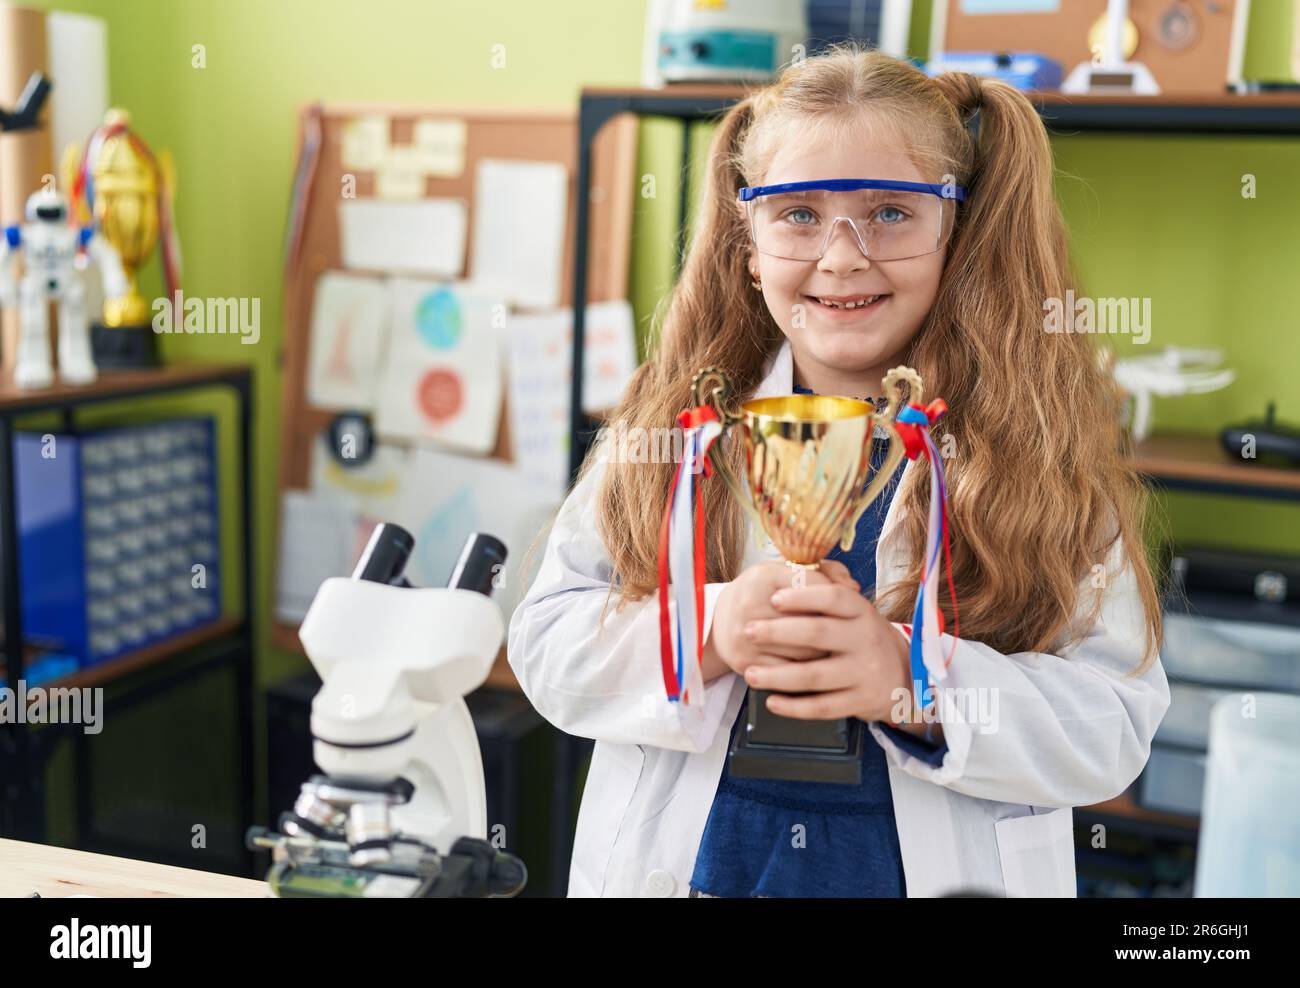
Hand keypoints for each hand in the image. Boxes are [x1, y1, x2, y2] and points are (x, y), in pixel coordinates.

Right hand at [707, 559, 859, 677]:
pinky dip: (806, 671)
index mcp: (763, 576)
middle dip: (832, 629)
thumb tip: (853, 587)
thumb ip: (823, 572)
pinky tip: (813, 666)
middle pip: (811, 620)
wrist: (720, 623)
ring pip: (805, 650)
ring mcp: (746, 636)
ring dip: (823, 653)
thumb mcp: (785, 574)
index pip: (812, 586)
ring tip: (830, 650)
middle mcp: (750, 604)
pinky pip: (790, 671)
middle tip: (842, 634)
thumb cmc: (762, 595)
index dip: (833, 595)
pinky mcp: (746, 663)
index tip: (841, 605)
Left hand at [740, 579, 912, 722]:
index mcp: (862, 612)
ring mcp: (864, 673)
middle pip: (818, 633)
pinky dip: (795, 707)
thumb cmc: (863, 636)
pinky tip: (772, 702)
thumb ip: (828, 587)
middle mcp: (865, 640)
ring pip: (814, 675)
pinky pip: (822, 707)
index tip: (773, 598)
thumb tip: (797, 569)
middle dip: (778, 632)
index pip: (833, 598)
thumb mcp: (856, 609)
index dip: (802, 596)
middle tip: (748, 631)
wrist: (905, 675)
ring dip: (778, 676)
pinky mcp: (860, 701)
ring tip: (750, 674)